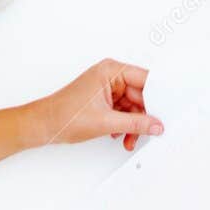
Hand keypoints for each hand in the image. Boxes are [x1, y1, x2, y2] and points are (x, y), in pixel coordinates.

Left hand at [30, 59, 163, 151]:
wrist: (42, 126)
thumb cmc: (64, 115)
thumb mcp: (106, 122)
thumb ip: (135, 123)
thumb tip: (155, 124)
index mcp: (111, 70)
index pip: (145, 79)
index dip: (157, 95)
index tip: (167, 110)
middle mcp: (111, 76)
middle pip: (140, 95)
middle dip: (143, 116)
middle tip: (149, 132)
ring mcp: (107, 88)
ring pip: (132, 106)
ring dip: (133, 124)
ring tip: (129, 139)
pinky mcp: (104, 99)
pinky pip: (123, 110)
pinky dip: (124, 124)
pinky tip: (120, 135)